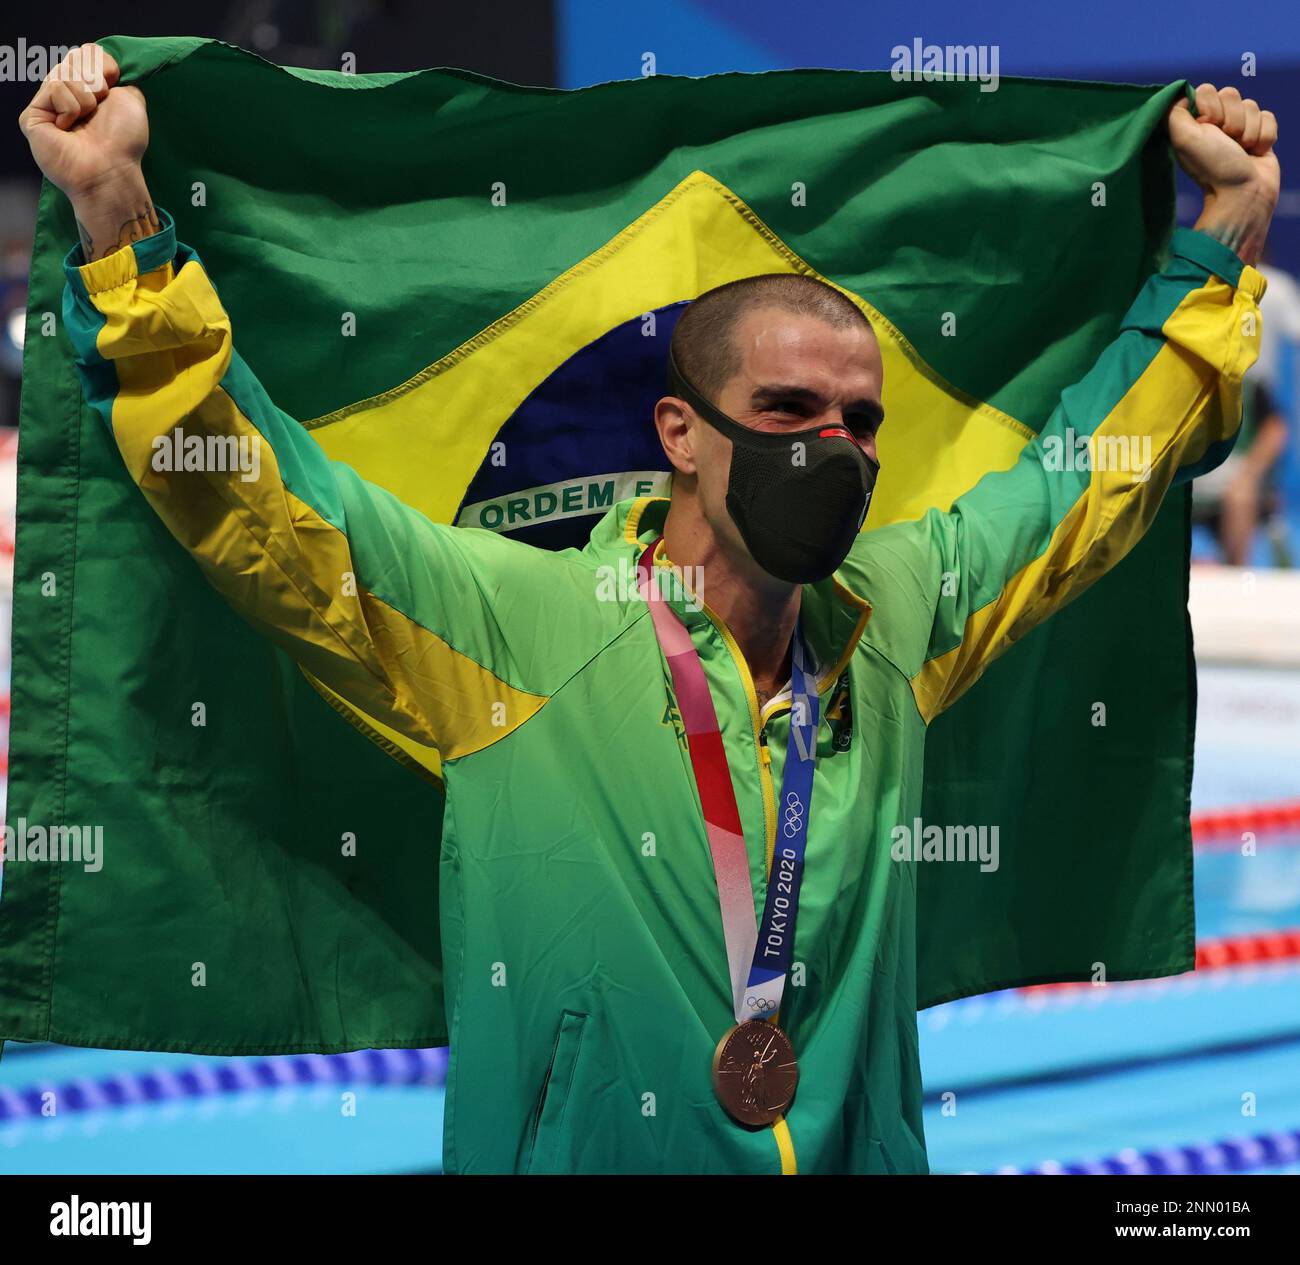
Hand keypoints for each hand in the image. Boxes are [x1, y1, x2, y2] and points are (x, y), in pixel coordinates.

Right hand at [18, 44, 147, 199]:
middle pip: (75, 58)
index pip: (87, 52)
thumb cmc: (123, 141)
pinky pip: (53, 89)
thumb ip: (118, 76)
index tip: (113, 89)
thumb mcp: (131, 99)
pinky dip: (69, 108)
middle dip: (95, 82)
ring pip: (64, 73)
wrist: (111, 169)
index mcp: (87, 89)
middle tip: (99, 111)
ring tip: (85, 122)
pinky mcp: (32, 116)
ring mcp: (47, 104)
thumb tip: (103, 62)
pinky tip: (68, 128)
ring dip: (85, 98)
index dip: (104, 67)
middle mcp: (66, 94)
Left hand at [1168, 84, 1279, 265]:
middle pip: (1232, 94)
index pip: (1207, 90)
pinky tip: (1255, 153)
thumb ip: (1175, 113)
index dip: (1211, 106)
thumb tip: (1181, 93)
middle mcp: (1215, 123)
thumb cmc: (1213, 166)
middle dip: (1232, 119)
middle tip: (1226, 142)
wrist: (1243, 192)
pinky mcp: (1260, 133)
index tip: (1208, 126)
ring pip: (1252, 105)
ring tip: (1241, 150)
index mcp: (1194, 124)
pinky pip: (1268, 116)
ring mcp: (1239, 128)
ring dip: (1248, 130)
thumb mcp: (1184, 139)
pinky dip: (1264, 136)